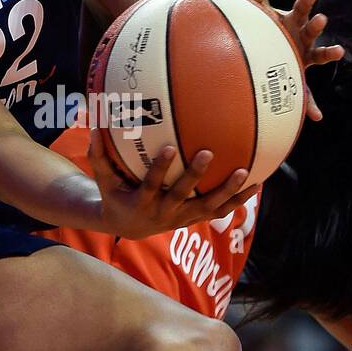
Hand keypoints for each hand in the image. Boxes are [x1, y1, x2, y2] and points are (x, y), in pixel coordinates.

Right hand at [88, 130, 256, 239]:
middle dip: (195, 176)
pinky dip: (238, 199)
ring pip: (209, 207)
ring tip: (245, 173)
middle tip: (207, 153)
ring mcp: (183, 218)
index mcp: (142, 202)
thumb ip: (99, 155)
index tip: (168, 148)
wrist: (129, 227)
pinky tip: (257, 184)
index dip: (160, 168)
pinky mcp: (196, 219)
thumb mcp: (104, 179)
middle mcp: (165, 213)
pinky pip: (221, 211)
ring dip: (227, 191)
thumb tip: (94, 123)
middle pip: (183, 194)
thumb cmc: (116, 195)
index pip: (151, 184)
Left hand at [236, 0, 343, 121]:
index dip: (306, 1)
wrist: (268, 42)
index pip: (301, 8)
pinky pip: (307, 92)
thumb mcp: (256, 5)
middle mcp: (304, 36)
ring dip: (329, 53)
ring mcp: (305, 56)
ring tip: (339, 51)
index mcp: (294, 19)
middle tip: (320, 19)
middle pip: (312, 29)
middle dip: (316, 25)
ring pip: (319, 55)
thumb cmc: (264, 22)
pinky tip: (315, 116)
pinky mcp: (300, 75)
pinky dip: (310, 104)